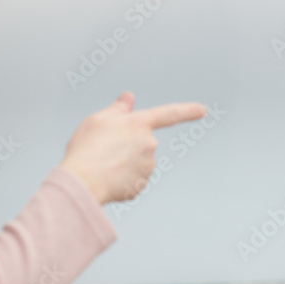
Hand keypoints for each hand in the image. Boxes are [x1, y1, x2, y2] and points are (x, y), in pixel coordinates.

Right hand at [59, 92, 206, 204]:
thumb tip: (129, 97)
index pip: (169, 113)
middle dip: (126, 145)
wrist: (81, 182)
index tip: (203, 110)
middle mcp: (149, 145)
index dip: (187, 111)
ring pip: (137, 161)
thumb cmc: (86, 148)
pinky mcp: (140, 185)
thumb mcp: (97, 120)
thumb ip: (117, 109)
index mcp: (139, 124)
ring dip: (123, 163)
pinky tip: (106, 179)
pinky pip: (132, 179)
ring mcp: (147, 167)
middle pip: (141, 142)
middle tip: (102, 150)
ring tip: (101, 165)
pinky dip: (120, 179)